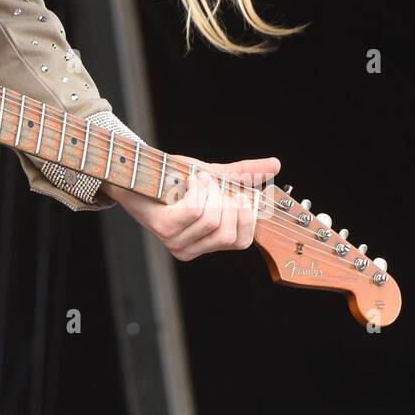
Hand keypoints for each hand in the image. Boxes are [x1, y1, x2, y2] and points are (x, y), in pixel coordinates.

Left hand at [107, 156, 280, 260]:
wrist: (139, 170)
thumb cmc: (173, 176)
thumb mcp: (215, 175)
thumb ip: (244, 174)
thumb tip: (276, 164)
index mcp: (207, 242)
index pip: (243, 241)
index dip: (248, 216)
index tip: (239, 193)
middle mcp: (192, 249)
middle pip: (229, 232)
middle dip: (227, 200)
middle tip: (213, 182)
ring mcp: (176, 242)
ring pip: (213, 220)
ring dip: (210, 190)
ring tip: (199, 179)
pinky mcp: (165, 228)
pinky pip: (196, 211)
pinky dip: (199, 189)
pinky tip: (190, 180)